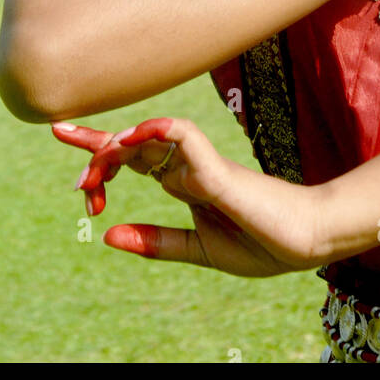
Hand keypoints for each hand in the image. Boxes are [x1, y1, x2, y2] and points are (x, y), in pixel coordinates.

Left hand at [52, 118, 322, 275]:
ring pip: (152, 138)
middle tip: (76, 176)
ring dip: (119, 144)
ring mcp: (203, 165)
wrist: (306, 242)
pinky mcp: (220, 171)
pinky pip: (187, 139)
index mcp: (183, 183)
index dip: (100, 156)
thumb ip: (156, 242)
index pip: (134, 159)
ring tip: (97, 163)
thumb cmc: (261, 243)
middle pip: (133, 144)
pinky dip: (161, 130)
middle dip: (96, 148)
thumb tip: (106, 234)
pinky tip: (139, 134)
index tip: (74, 174)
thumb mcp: (198, 249)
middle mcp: (188, 167)